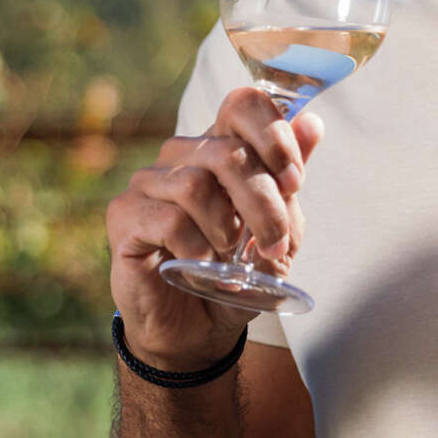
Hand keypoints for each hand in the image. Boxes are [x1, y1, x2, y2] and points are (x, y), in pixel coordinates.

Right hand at [106, 87, 322, 372]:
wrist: (197, 331)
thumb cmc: (237, 276)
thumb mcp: (279, 232)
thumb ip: (290, 182)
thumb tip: (313, 123)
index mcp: (221, 148)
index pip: (243, 105)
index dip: (274, 135)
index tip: (295, 181)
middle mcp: (181, 156)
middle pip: (228, 151)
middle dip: (263, 202)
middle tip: (275, 243)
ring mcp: (148, 182)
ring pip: (197, 183)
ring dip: (227, 229)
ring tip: (230, 258)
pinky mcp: (124, 215)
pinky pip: (169, 218)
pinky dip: (196, 248)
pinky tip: (200, 266)